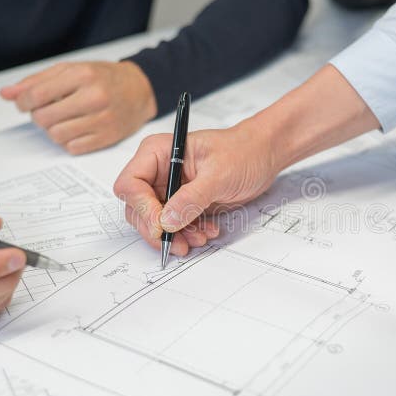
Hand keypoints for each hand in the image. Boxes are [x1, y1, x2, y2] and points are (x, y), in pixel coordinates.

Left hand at [0, 61, 156, 154]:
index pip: (37, 95)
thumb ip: (36, 81)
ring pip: (56, 135)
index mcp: (82, 75)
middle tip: (47, 110)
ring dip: (52, 129)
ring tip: (62, 119)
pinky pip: (72, 147)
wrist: (139, 90)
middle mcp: (94, 97)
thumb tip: (6, 94)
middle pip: (44, 118)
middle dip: (39, 116)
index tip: (24, 103)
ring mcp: (102, 119)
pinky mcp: (107, 137)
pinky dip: (68, 140)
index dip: (23, 102)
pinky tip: (75, 128)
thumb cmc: (102, 78)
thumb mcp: (70, 69)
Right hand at [113, 125, 280, 256]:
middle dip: (157, 228)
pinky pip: (174, 225)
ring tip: (198, 238)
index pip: (131, 185)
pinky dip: (186, 233)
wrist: (264, 155)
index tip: (162, 226)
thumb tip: (167, 221)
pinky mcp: (183, 202)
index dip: (142, 208)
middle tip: (177, 243)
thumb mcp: (218, 174)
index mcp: (158, 153)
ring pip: (155, 221)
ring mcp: (169, 188)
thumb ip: (191, 198)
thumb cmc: (242, 151)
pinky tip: (206, 231)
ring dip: (173, 235)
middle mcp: (158, 170)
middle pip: (137, 208)